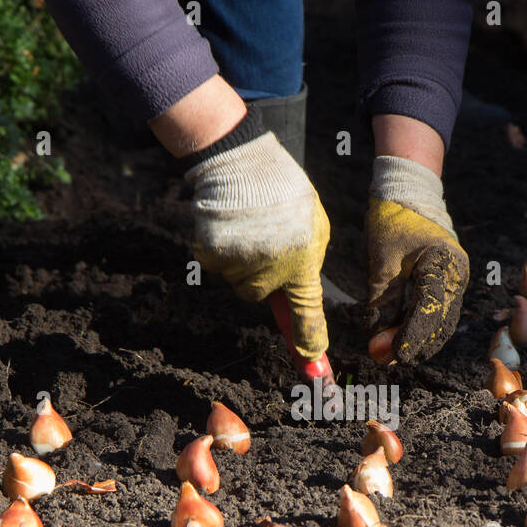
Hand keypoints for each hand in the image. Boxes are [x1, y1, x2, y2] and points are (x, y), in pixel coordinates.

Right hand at [185, 126, 329, 362]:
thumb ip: (309, 262)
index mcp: (302, 262)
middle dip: (262, 275)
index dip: (309, 341)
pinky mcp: (212, 257)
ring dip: (242, 261)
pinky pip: (218, 267)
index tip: (313, 364)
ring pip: (239, 281)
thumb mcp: (313, 225)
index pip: (307, 313)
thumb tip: (298, 294)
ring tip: (250, 225)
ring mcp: (239, 266)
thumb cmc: (284, 192)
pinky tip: (230, 224)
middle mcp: (271, 270)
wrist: (242, 162)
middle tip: (266, 238)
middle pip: (261, 296)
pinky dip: (221, 250)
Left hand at [363, 155, 467, 364]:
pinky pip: (438, 314)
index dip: (410, 336)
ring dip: (418, 342)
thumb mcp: (382, 263)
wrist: (408, 192)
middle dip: (413, 345)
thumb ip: (382, 303)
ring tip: (390, 356)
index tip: (391, 356)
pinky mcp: (449, 283)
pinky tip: (401, 342)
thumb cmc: (392, 222)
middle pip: (440, 322)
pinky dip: (421, 330)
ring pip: (441, 323)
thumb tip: (376, 342)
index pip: (429, 309)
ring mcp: (456, 279)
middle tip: (385, 361)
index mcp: (443, 263)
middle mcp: (457, 274)